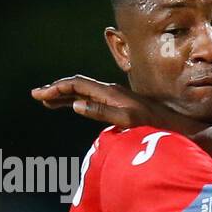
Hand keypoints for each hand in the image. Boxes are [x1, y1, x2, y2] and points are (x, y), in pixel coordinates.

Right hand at [30, 76, 190, 132]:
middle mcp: (111, 91)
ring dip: (65, 95)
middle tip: (37, 95)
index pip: (77, 85)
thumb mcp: (127, 120)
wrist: (175, 126)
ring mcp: (115, 98)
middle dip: (57, 90)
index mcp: (110, 93)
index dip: (57, 88)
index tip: (41, 95)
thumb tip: (76, 106)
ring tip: (48, 101)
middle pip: (78, 86)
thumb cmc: (153, 126)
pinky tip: (72, 106)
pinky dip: (78, 101)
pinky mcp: (120, 105)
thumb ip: (102, 112)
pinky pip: (93, 99)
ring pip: (84, 92)